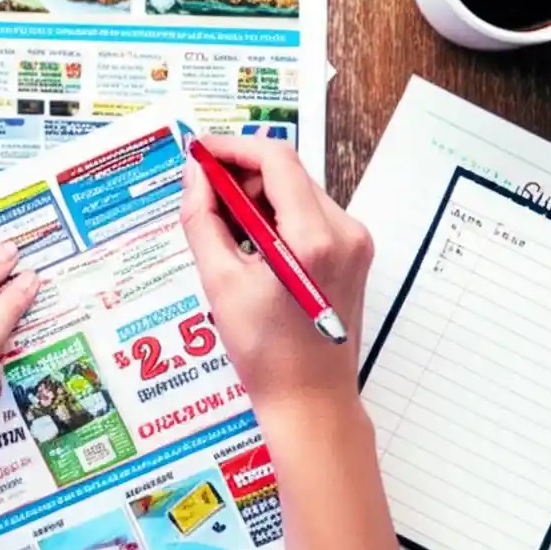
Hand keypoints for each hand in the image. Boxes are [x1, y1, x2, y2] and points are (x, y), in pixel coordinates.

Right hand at [180, 134, 372, 412]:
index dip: (232, 149)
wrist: (310, 400)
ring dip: (258, 197)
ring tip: (223, 228)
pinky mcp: (354, 254)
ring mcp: (355, 242)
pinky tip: (251, 245)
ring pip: (298, 191)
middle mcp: (345, 232)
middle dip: (241, 175)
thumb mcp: (220, 283)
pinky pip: (310, 215)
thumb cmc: (266, 354)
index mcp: (313, 239)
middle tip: (203, 195)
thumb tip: (195, 176)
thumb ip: (203, 220)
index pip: (275, 160)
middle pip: (288, 172)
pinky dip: (277, 217)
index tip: (200, 154)